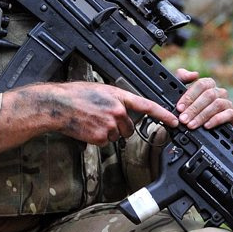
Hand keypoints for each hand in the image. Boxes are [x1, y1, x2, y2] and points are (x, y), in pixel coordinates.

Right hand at [0, 81, 178, 154]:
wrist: (57, 105)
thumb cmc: (76, 95)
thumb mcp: (101, 89)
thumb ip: (117, 98)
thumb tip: (125, 109)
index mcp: (119, 96)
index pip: (147, 106)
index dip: (163, 114)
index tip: (175, 121)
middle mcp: (117, 110)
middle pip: (129, 128)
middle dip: (120, 127)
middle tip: (102, 118)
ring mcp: (109, 124)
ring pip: (117, 136)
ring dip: (107, 132)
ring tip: (92, 121)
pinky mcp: (100, 137)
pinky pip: (105, 142)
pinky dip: (98, 138)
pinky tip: (88, 128)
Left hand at [174, 68, 232, 129]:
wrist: (193, 129)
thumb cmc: (186, 108)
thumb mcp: (179, 92)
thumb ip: (182, 77)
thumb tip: (194, 74)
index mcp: (208, 84)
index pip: (201, 84)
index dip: (190, 96)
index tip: (180, 108)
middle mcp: (219, 92)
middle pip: (209, 95)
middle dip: (194, 108)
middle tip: (183, 119)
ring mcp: (227, 103)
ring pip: (218, 104)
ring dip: (202, 116)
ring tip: (191, 125)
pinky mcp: (232, 115)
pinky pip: (229, 114)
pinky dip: (216, 120)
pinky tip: (206, 126)